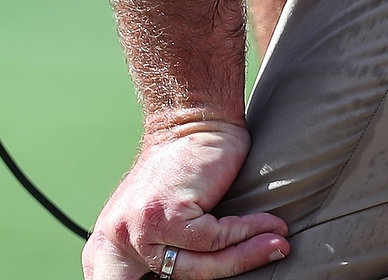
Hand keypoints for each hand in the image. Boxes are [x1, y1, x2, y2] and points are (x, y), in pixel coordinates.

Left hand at [85, 117, 289, 279]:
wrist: (189, 122)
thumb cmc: (182, 175)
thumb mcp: (158, 221)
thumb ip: (162, 253)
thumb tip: (181, 278)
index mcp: (110, 244)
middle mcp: (119, 236)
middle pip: (173, 277)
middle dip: (209, 274)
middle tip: (260, 254)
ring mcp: (143, 226)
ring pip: (202, 264)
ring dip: (246, 254)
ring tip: (277, 245)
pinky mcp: (170, 212)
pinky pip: (217, 240)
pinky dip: (249, 236)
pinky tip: (271, 228)